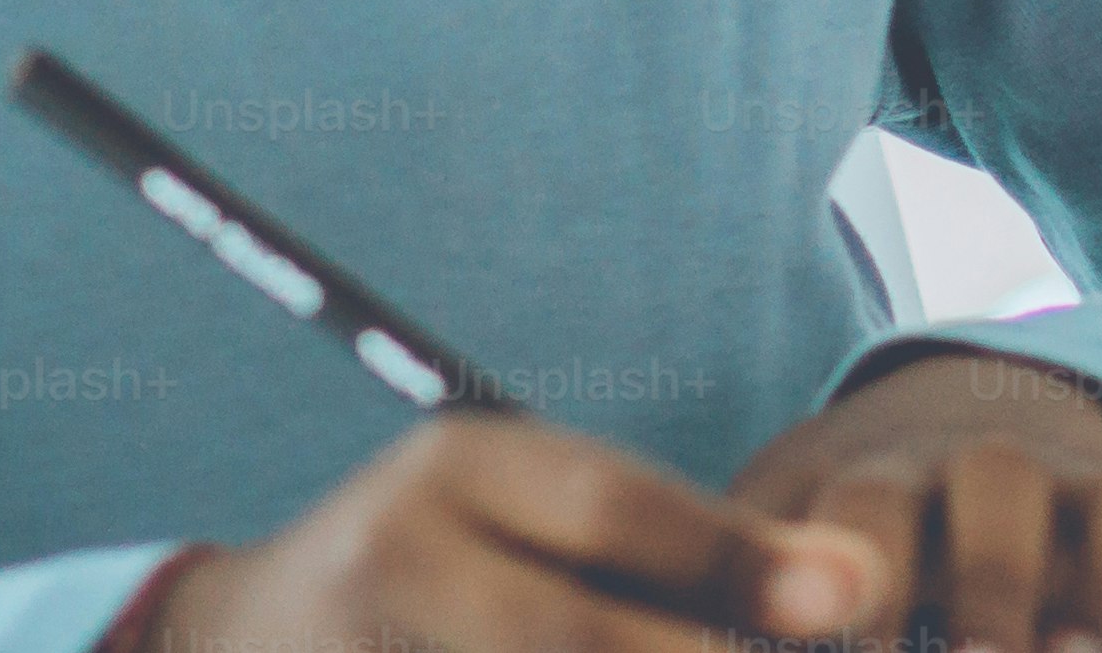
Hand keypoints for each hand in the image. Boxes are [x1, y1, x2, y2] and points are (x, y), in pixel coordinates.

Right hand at [137, 413, 878, 652]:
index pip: (611, 508)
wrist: (245, 638)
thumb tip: (850, 590)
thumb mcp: (540, 524)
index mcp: (459, 467)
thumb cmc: (454, 571)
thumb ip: (679, 557)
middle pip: (565, 628)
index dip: (735, 559)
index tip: (856, 592)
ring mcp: (348, 649)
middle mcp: (391, 552)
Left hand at [727, 350, 1101, 652]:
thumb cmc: (849, 541)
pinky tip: (1091, 649)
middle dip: (867, 584)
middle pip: (873, 500)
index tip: (790, 643)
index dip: (777, 598)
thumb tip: (702, 643)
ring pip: (1000, 484)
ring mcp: (1016, 464)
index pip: (764, 538)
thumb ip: (748, 610)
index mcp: (805, 492)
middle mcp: (903, 466)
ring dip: (989, 587)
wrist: (970, 415)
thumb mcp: (789, 547)